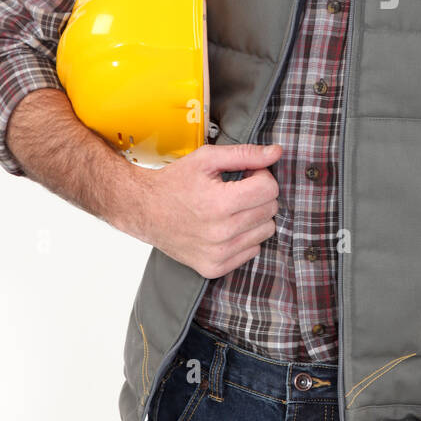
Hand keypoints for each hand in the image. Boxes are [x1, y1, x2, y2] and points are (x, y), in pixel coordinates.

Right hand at [132, 142, 282, 277]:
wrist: (143, 210)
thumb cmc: (175, 182)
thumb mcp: (207, 159)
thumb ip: (245, 154)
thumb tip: (276, 152)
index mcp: (220, 203)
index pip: (270, 189)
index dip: (261, 176)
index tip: (246, 175)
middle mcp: (221, 233)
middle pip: (270, 210)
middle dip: (258, 195)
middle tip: (236, 191)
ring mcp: (217, 254)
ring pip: (265, 231)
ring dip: (254, 217)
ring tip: (231, 209)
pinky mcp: (214, 268)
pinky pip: (252, 251)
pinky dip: (244, 238)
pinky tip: (225, 227)